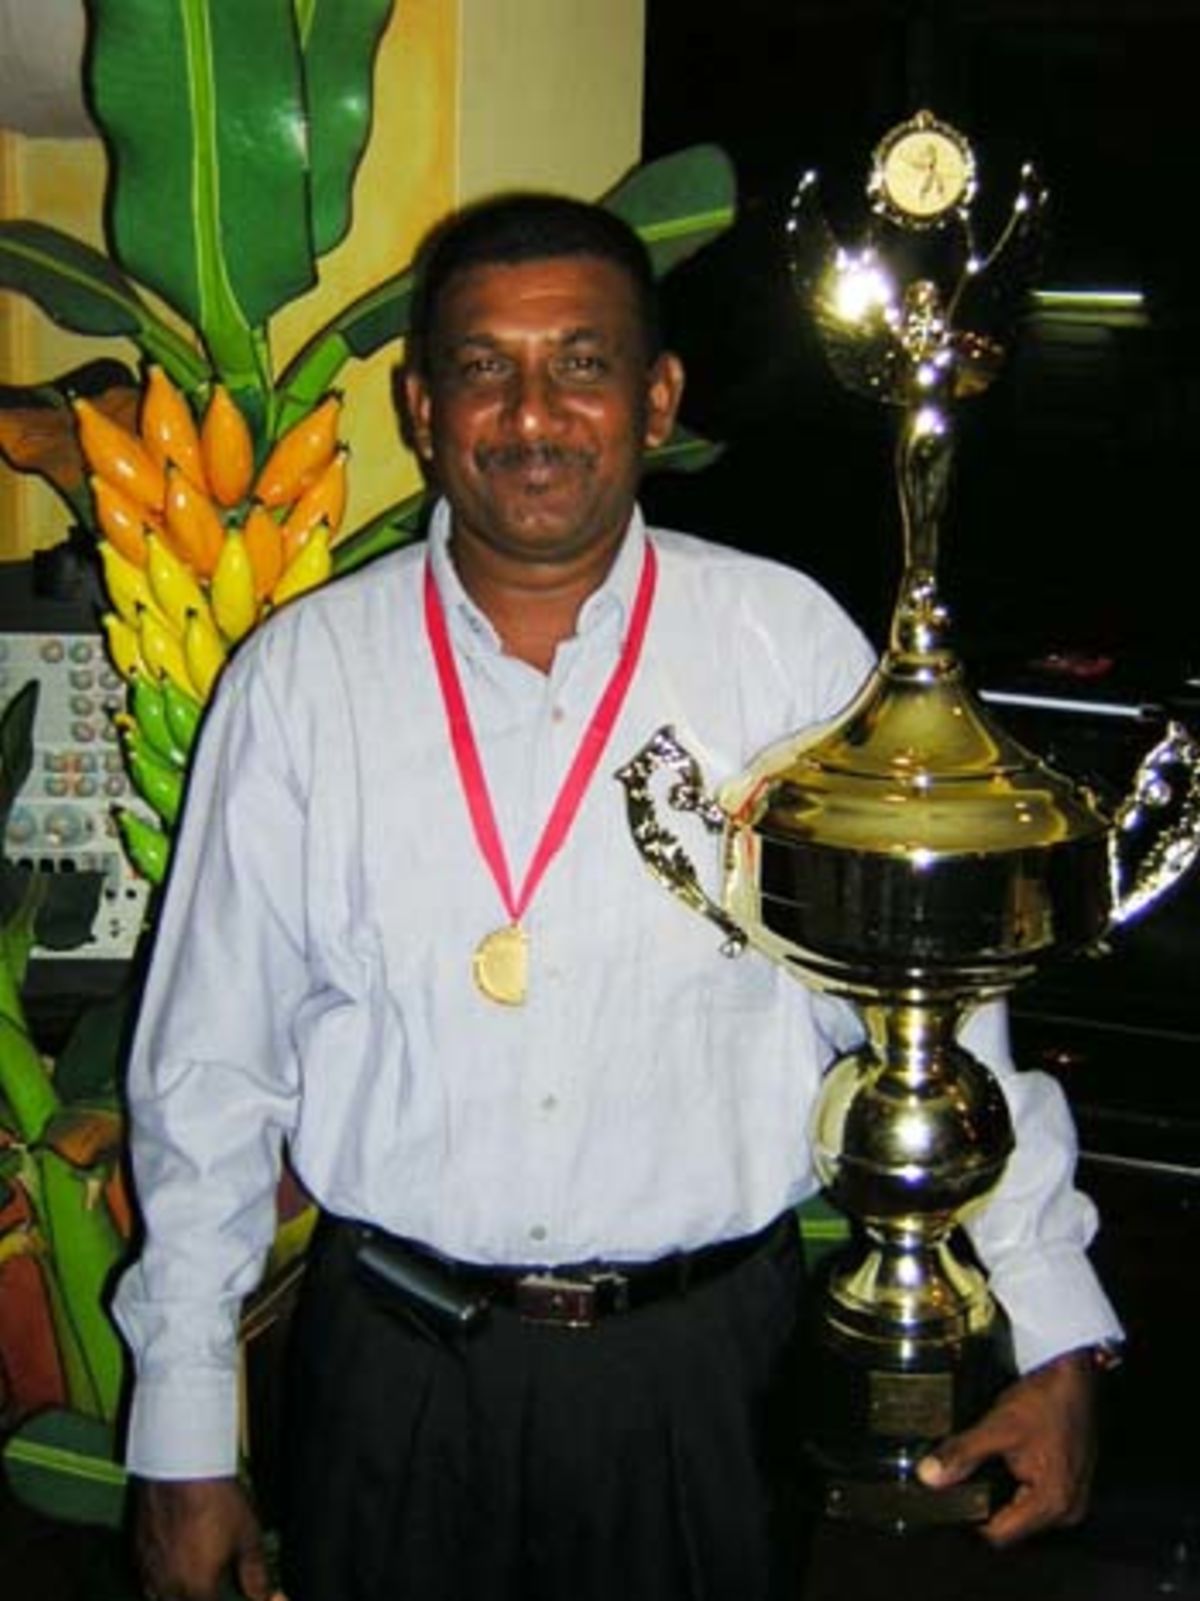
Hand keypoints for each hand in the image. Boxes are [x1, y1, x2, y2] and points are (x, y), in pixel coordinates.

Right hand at [133, 1475, 284, 1600]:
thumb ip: (254, 1572)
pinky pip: (147, 1578)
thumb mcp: (247, 1536)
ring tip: (193, 1573)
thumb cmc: (216, 1501)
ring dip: (177, 1593)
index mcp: (195, 1589)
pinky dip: (160, 1577)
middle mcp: (167, 1586)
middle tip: (211, 1582)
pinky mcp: (137, 1552)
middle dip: (197, 1597)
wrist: (180, 1469)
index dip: (221, 1599)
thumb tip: (261, 1595)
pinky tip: (175, 1559)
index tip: (225, 1591)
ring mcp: (148, 1570)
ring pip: (160, 1597)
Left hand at [916, 1348, 1096, 1546]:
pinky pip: (1034, 1494)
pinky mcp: (1068, 1482)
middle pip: (1010, 1524)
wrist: (1075, 1374)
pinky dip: (1014, 1481)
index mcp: (1052, 1504)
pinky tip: (1000, 1459)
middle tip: (958, 1474)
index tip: (946, 1495)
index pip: (999, 1534)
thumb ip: (961, 1455)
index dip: (968, 1517)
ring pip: (1021, 1509)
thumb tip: (928, 1477)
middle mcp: (1066, 1509)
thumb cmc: (1045, 1400)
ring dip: (998, 1490)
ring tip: (978, 1463)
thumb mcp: (997, 1427)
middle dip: (983, 1501)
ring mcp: (1070, 1497)